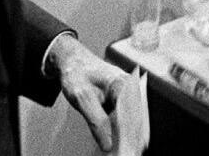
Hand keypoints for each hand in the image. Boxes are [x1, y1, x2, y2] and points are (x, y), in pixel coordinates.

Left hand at [47, 34, 133, 152]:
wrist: (73, 61)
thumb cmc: (77, 74)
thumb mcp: (82, 99)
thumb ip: (96, 121)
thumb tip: (107, 144)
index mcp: (123, 84)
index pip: (131, 117)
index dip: (130, 138)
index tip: (127, 152)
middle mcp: (130, 87)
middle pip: (136, 120)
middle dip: (132, 140)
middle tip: (128, 154)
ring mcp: (129, 92)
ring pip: (134, 120)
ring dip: (131, 137)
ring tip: (127, 151)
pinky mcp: (124, 98)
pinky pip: (128, 118)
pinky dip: (126, 132)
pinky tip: (122, 143)